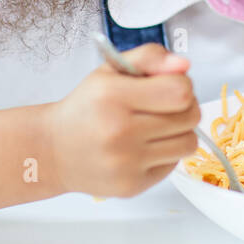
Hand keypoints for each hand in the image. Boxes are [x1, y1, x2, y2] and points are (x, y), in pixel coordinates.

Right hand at [42, 43, 200, 197]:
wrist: (53, 150)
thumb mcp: (110, 70)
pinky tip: (145, 146)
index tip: (169, 85)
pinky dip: (166, 153)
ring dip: (180, 132)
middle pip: (190, 116)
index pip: (180, 91)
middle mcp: (118, 132)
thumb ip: (150, 57)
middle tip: (165, 105)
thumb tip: (184, 65)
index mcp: (112, 96)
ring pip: (188, 143)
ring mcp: (126, 163)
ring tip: (157, 126)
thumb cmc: (86, 108)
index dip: (182, 84)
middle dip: (185, 106)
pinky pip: (174, 165)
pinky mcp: (132, 185)